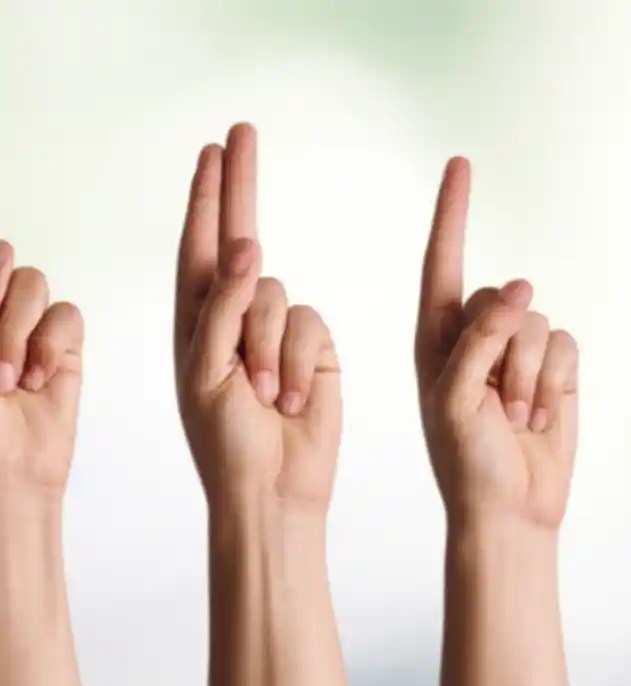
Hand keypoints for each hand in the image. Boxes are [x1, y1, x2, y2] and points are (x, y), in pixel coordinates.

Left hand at [0, 242, 82, 493]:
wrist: (3, 478)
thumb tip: (4, 251)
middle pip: (2, 260)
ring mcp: (25, 330)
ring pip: (34, 284)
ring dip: (18, 329)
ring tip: (7, 379)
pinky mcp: (63, 351)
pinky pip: (68, 317)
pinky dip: (51, 345)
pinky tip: (36, 380)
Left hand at [174, 124, 341, 507]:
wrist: (272, 487)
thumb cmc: (223, 440)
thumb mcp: (203, 372)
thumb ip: (221, 305)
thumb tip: (247, 244)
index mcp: (194, 319)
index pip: (198, 243)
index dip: (206, 194)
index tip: (214, 148)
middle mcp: (235, 314)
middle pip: (241, 236)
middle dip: (240, 184)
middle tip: (243, 132)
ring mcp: (276, 329)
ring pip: (275, 293)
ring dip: (266, 347)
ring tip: (262, 396)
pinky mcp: (315, 346)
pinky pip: (309, 323)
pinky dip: (297, 361)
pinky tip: (290, 398)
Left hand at [416, 158, 578, 528]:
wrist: (510, 508)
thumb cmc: (464, 461)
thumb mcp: (453, 397)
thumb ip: (480, 336)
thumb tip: (521, 285)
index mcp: (436, 338)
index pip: (442, 262)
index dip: (452, 213)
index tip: (460, 164)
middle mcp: (478, 336)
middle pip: (501, 297)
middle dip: (505, 349)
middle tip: (496, 405)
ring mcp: (520, 352)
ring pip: (539, 322)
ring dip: (530, 376)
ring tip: (515, 420)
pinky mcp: (557, 368)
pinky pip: (567, 344)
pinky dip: (555, 382)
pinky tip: (540, 418)